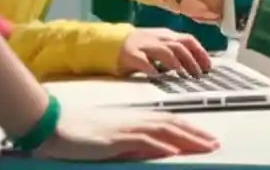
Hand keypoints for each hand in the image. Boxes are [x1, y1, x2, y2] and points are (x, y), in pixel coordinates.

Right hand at [35, 106, 218, 160]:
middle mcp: (134, 120)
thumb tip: (153, 151)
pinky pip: (144, 141)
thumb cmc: (79, 132)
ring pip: (165, 130)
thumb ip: (132, 143)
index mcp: (134, 118)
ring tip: (206, 146)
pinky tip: (175, 150)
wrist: (54, 125)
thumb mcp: (111, 138)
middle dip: (197, 134)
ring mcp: (126, 127)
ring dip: (188, 138)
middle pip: (173, 124)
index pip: (169, 121)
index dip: (190, 128)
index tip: (206, 137)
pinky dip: (161, 144)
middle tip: (215, 143)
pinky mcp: (115, 138)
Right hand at [118, 28, 211, 76]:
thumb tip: (196, 66)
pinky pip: (142, 60)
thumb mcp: (160, 46)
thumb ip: (175, 53)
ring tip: (182, 75)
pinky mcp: (130, 53)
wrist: (110, 42)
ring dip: (176, 63)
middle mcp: (157, 38)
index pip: (189, 40)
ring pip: (164, 50)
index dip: (201, 53)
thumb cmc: (140, 48)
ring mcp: (144, 44)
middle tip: (197, 75)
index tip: (209, 67)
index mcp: (167, 36)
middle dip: (191, 61)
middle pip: (179, 46)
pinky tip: (156, 76)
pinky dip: (151, 68)